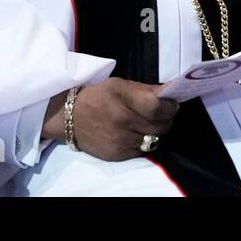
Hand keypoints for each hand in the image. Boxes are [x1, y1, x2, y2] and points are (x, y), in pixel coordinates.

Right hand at [43, 79, 178, 160]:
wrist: (69, 117)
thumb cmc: (99, 96)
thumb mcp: (120, 84)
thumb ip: (147, 90)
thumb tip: (172, 91)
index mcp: (125, 101)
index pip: (160, 108)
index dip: (170, 106)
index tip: (172, 103)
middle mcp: (124, 124)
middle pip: (162, 127)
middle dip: (167, 119)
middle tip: (162, 113)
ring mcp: (121, 142)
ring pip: (155, 140)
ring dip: (156, 132)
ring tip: (149, 123)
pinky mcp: (117, 155)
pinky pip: (142, 150)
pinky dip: (144, 142)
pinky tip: (137, 133)